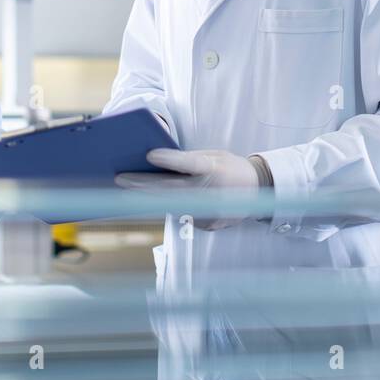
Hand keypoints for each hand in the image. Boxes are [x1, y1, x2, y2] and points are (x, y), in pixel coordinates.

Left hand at [116, 148, 263, 229]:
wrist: (259, 193)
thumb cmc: (230, 168)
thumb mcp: (214, 156)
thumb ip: (190, 160)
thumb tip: (158, 162)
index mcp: (215, 169)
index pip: (190, 164)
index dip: (170, 160)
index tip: (149, 154)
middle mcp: (212, 192)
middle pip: (172, 189)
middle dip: (143, 184)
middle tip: (120, 178)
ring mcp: (210, 212)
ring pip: (172, 204)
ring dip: (149, 196)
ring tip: (127, 187)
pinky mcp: (207, 225)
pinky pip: (181, 213)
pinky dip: (168, 205)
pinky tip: (151, 199)